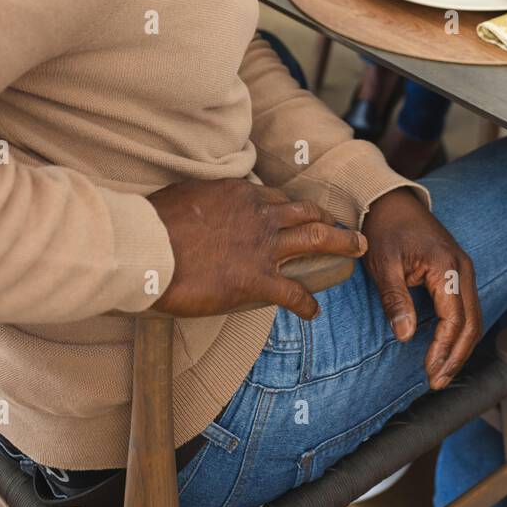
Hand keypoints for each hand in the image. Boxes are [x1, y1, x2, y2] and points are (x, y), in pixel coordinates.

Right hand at [149, 179, 366, 319]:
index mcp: (240, 194)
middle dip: (330, 219)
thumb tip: (196, 209)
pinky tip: (313, 312)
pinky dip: (307, 303)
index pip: (278, 198)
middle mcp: (259, 214)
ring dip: (342, 243)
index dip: (295, 207)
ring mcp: (261, 246)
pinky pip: (293, 292)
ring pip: (316, 239)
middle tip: (347, 228)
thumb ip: (202, 202)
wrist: (149, 246)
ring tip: (358, 249)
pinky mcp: (256, 279)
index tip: (303, 214)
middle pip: (307, 212)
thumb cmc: (155, 222)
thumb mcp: (184, 197)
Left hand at [362, 188, 481, 388]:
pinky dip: (459, 331)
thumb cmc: (384, 230)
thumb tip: (405, 337)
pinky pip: (467, 308)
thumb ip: (396, 300)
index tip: (430, 373)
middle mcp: (463, 268)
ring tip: (441, 372)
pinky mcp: (458, 271)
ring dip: (460, 347)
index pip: (454, 320)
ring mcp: (464, 269)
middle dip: (456, 356)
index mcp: (447, 267)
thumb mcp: (383, 265)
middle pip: (471, 324)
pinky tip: (445, 348)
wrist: (389, 200)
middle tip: (437, 382)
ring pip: (473, 318)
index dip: (444, 350)